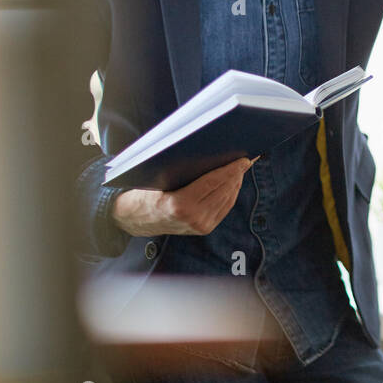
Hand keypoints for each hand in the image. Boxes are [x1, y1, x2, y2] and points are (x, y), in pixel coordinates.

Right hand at [110, 157, 254, 237]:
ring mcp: (199, 226)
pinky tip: (234, 182)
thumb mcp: (159, 179)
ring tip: (242, 169)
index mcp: (180, 204)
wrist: (135, 219)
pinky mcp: (204, 229)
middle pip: (223, 190)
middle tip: (247, 159)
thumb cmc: (146, 192)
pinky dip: (231, 194)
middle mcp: (193, 218)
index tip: (244, 159)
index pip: (213, 182)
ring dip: (236, 183)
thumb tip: (212, 153)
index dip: (231, 170)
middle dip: (237, 174)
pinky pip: (224, 208)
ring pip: (226, 199)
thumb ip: (183, 170)